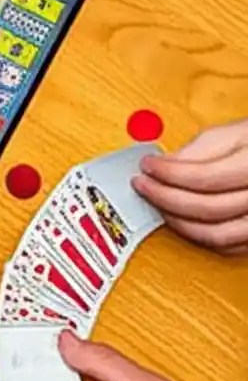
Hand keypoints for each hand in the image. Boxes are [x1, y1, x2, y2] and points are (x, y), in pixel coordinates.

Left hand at [132, 119, 247, 255]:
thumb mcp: (237, 132)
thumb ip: (200, 149)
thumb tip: (164, 164)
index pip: (204, 177)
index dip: (168, 173)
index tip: (147, 166)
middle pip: (207, 209)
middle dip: (165, 198)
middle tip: (143, 185)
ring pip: (217, 235)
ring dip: (179, 223)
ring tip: (159, 205)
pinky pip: (230, 247)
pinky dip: (201, 238)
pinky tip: (184, 221)